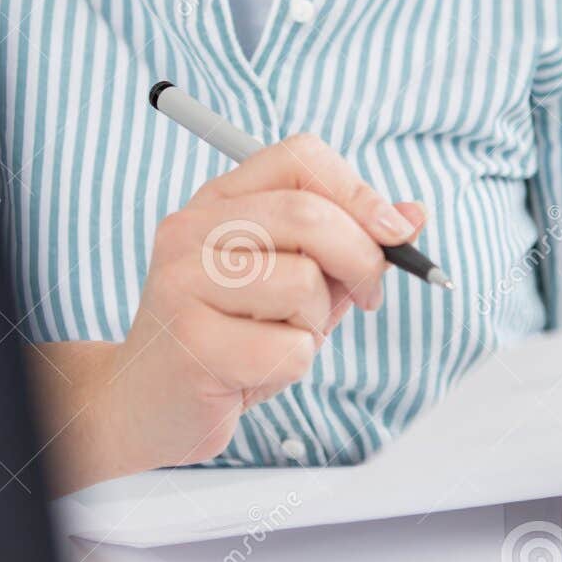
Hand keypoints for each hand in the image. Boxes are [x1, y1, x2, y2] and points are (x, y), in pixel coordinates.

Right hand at [91, 133, 427, 477]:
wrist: (148, 405)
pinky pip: (288, 348)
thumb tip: (414, 215)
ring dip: (317, 323)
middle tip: (369, 296)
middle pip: (309, 215)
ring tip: (282, 337)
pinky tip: (256, 372)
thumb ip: (348, 244)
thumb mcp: (295, 280)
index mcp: (218, 200)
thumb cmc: (231, 337)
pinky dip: (295, 366)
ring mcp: (183, 283)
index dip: (359, 191)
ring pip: (304, 283)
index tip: (392, 233)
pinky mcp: (191, 343)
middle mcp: (191, 230)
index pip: (300, 157)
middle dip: (363, 258)